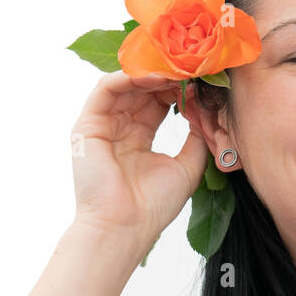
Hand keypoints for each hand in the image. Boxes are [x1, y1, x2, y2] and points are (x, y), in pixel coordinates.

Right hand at [68, 71, 208, 245]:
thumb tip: (208, 113)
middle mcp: (119, 129)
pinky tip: (153, 77)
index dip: (179, 89)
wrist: (126, 227)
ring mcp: (102, 126)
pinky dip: (128, 77)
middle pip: (142, 89)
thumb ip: (198, 139)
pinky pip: (105, 89)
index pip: (158, 102)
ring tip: (174, 70)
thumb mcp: (188, 166)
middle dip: (166, 76)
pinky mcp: (87, 125)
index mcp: (139, 138)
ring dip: (150, 73)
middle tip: (189, 68)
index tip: (201, 81)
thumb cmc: (153, 205)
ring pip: (124, 84)